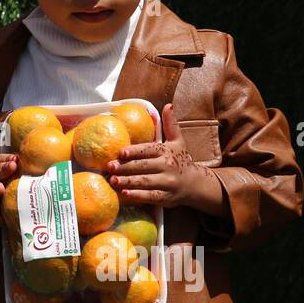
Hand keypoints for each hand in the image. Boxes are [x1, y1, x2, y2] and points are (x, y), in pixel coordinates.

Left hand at [108, 104, 222, 212]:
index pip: (148, 150)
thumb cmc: (180, 160)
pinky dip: (137, 196)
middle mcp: (167, 166)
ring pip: (145, 182)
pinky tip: (124, 194)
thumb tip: (168, 105)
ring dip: (127, 182)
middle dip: (125, 167)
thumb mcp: (177, 141)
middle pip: (143, 166)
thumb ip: (170, 124)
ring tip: (112, 181)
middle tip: (109, 167)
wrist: (195, 183)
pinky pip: (150, 196)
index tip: (121, 153)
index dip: (134, 151)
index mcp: (166, 151)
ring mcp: (167, 183)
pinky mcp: (165, 197)